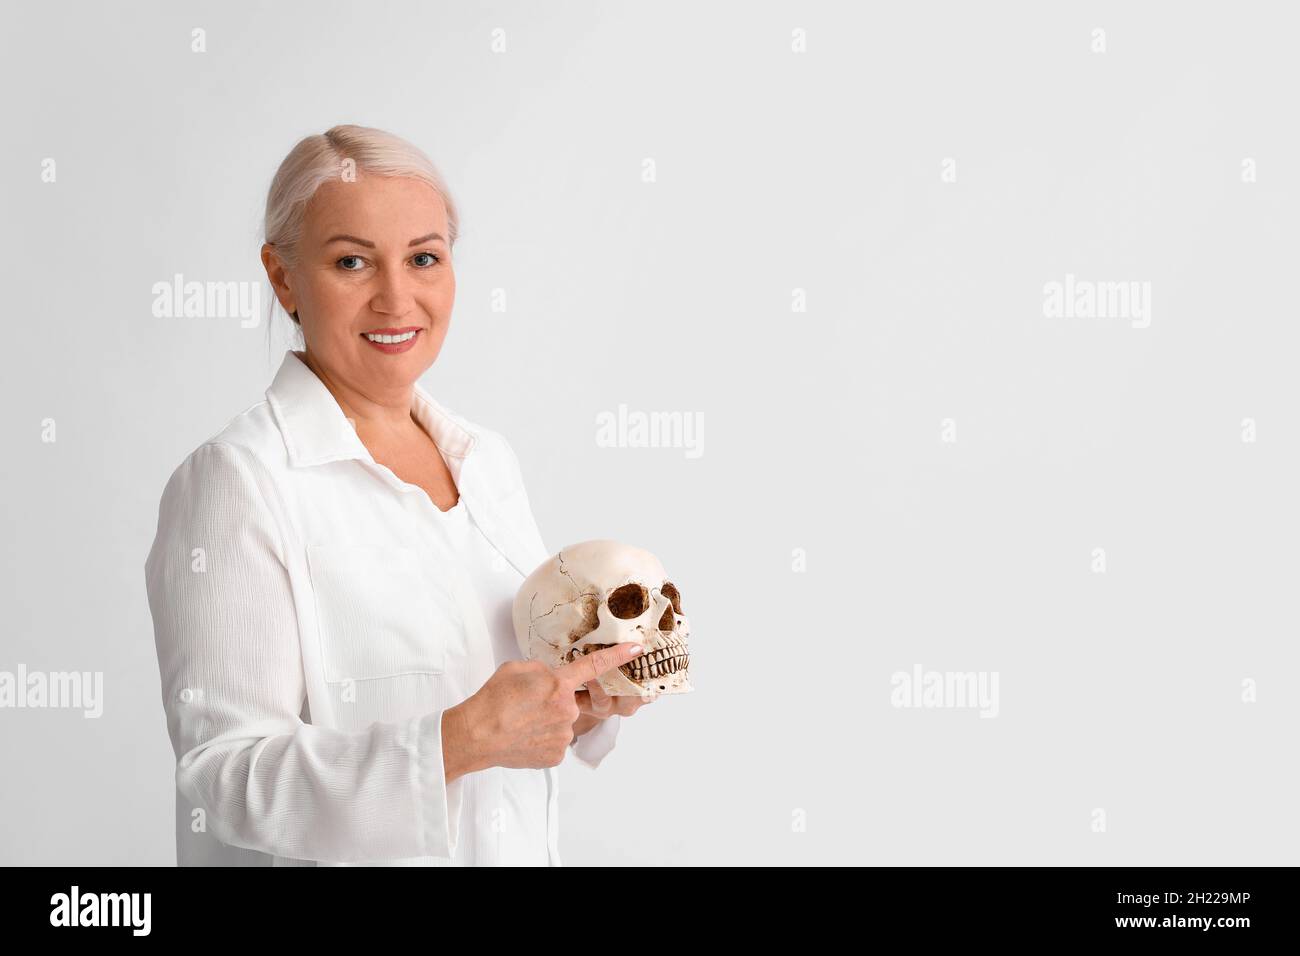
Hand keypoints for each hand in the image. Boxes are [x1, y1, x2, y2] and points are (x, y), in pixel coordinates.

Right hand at [444, 641, 645, 776]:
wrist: (477, 735)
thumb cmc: (493, 700)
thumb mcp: (518, 668)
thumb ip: (545, 671)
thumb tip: (554, 679)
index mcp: (559, 684)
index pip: (595, 665)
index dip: (619, 656)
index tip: (637, 649)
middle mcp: (567, 709)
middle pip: (571, 700)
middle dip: (555, 700)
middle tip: (529, 705)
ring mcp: (564, 735)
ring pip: (563, 722)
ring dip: (548, 720)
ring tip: (522, 722)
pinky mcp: (556, 755)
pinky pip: (556, 742)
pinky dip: (543, 738)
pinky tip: (525, 736)